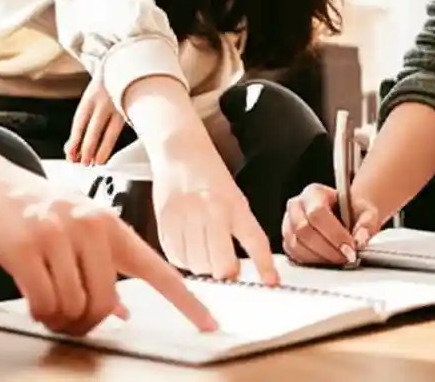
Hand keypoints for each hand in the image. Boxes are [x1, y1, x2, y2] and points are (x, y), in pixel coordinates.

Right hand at [0, 155, 216, 335]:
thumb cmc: (23, 204)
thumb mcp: (70, 225)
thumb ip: (100, 263)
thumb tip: (122, 309)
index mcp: (107, 222)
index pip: (156, 268)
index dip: (186, 301)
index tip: (210, 325)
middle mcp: (89, 226)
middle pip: (107, 304)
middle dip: (85, 323)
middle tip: (66, 318)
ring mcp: (57, 235)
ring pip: (75, 308)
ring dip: (58, 318)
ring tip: (44, 303)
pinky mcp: (24, 246)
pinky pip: (44, 303)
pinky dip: (38, 312)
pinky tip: (31, 300)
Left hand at [66, 75, 125, 165]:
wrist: (121, 67)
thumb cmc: (103, 89)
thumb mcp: (89, 102)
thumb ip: (82, 123)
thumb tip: (71, 149)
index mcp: (90, 99)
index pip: (79, 123)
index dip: (75, 141)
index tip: (70, 155)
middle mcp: (104, 102)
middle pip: (94, 129)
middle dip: (88, 148)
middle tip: (84, 162)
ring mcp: (119, 106)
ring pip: (111, 132)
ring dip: (103, 149)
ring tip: (98, 161)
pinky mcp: (130, 110)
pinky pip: (121, 130)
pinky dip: (113, 142)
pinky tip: (109, 150)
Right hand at [150, 136, 279, 284]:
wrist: (179, 152)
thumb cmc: (209, 176)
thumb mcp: (235, 198)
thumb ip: (240, 230)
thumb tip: (240, 270)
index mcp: (234, 204)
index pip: (255, 241)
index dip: (264, 266)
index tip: (271, 283)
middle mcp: (210, 211)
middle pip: (221, 264)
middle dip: (225, 272)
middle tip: (225, 266)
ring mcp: (185, 217)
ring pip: (197, 265)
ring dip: (203, 266)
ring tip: (204, 251)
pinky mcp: (164, 221)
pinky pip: (175, 257)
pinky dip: (183, 260)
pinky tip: (188, 247)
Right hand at [281, 184, 381, 265]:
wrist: (345, 216)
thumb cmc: (352, 212)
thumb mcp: (366, 212)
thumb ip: (367, 224)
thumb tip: (360, 240)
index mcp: (314, 193)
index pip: (317, 213)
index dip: (334, 233)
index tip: (350, 248)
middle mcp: (296, 206)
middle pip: (304, 230)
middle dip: (327, 249)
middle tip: (346, 258)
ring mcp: (288, 223)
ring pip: (296, 244)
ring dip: (319, 258)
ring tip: (338, 260)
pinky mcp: (287, 240)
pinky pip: (294, 254)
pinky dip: (311, 262)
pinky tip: (327, 262)